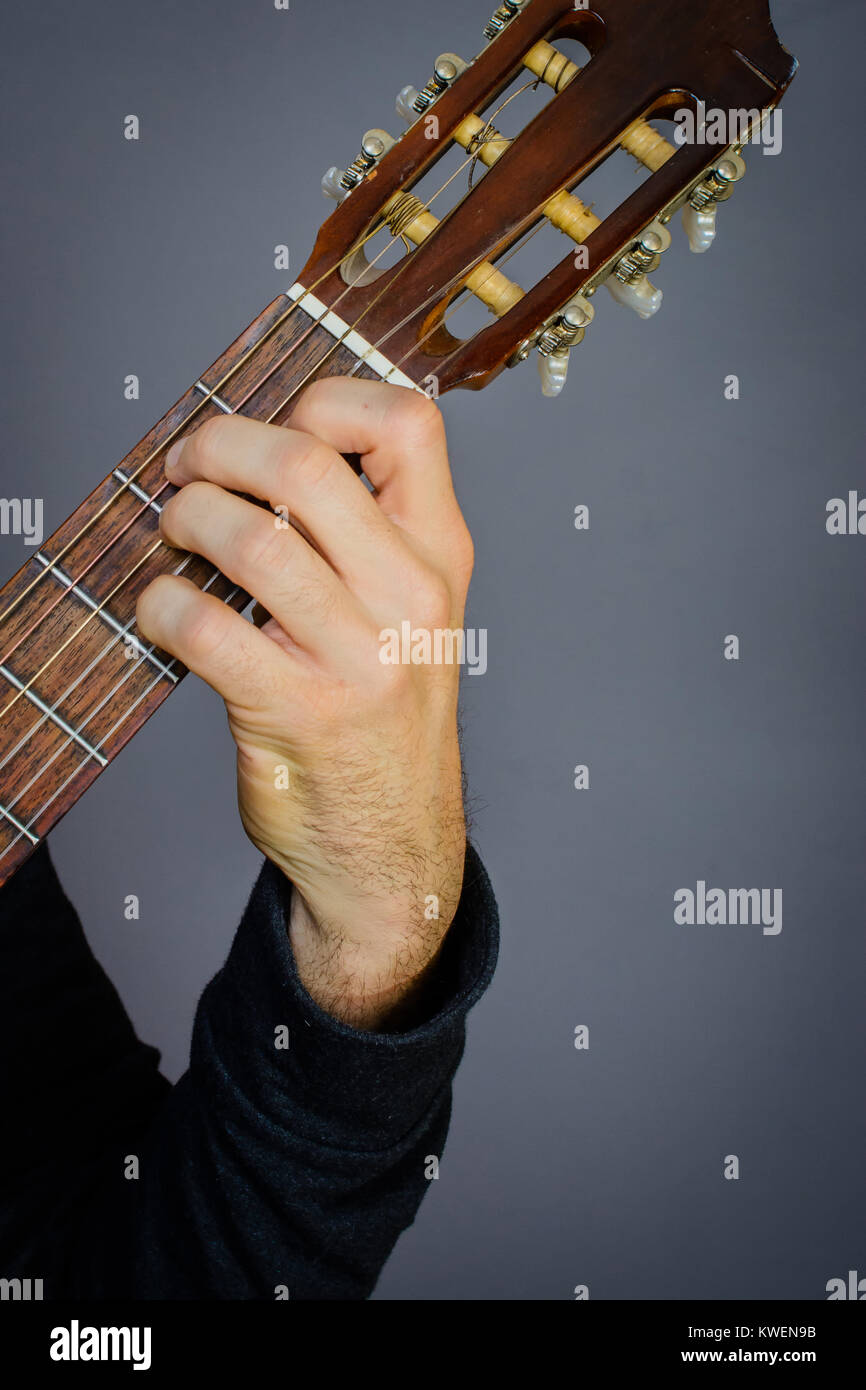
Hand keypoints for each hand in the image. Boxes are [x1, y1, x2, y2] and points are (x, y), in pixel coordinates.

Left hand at [136, 378, 473, 1029]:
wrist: (393, 845)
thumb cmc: (387, 718)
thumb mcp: (414, 615)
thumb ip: (369, 533)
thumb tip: (265, 446)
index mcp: (441, 556)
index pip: (409, 423)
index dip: (327, 401)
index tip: (280, 428)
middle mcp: (409, 599)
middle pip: (305, 467)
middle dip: (219, 447)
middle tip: (188, 466)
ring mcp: (358, 659)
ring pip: (251, 541)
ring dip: (186, 519)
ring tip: (173, 531)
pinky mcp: (296, 712)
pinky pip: (205, 626)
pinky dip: (162, 602)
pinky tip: (162, 607)